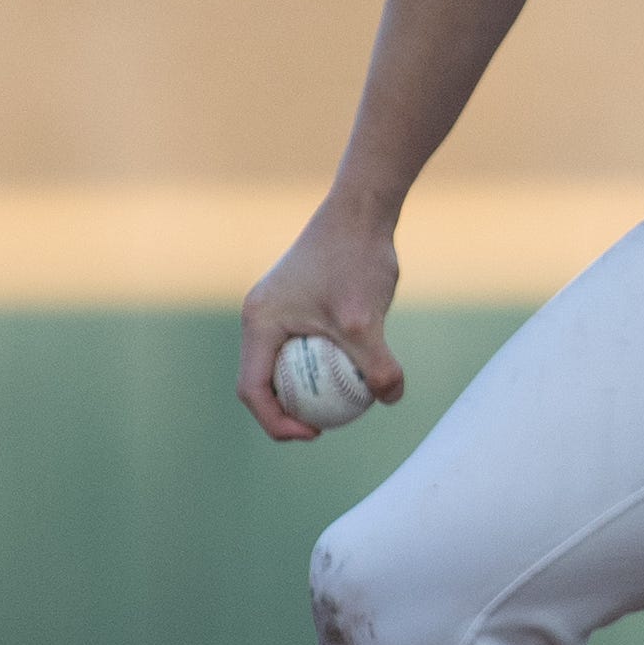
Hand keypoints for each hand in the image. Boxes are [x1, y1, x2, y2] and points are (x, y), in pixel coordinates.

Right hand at [240, 203, 404, 443]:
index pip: (253, 390)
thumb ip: (376, 364)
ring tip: (339, 408)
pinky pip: (300, 346)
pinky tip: (353, 374)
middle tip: (323, 428)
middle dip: (288, 411)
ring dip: (304, 389)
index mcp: (259, 323)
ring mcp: (276, 307)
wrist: (361, 210)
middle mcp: (259, 316)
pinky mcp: (297, 301)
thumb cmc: (356, 260)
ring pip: (282, 363)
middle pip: (262, 381)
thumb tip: (390, 398)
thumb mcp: (366, 320)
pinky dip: (318, 366)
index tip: (313, 434)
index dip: (277, 422)